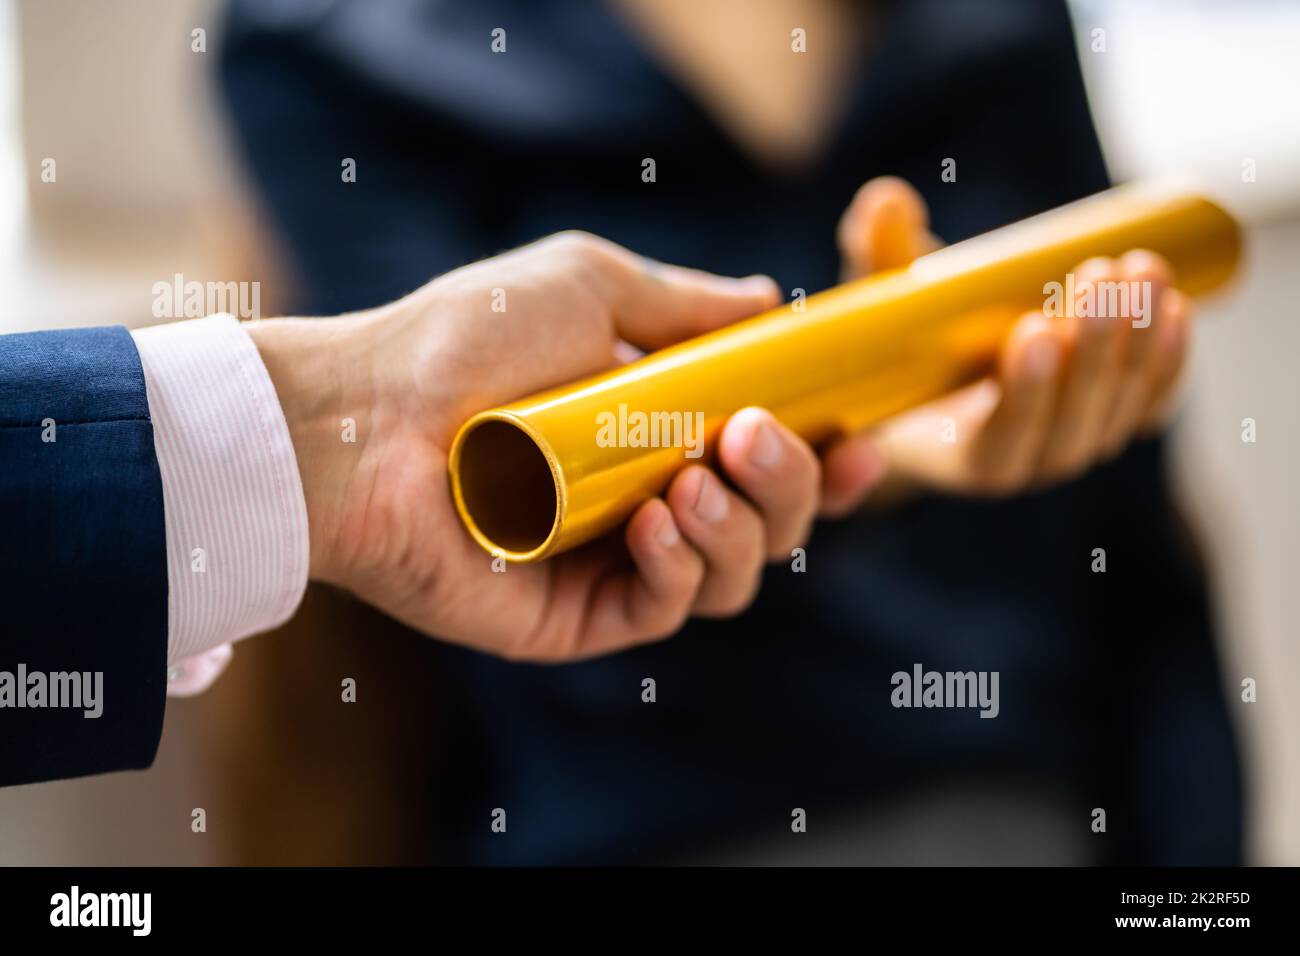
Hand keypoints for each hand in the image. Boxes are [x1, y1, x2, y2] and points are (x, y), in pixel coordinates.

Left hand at [247, 233, 869, 660]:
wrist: (364, 416)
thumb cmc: (468, 339)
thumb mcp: (591, 285)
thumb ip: (687, 304)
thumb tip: (769, 301)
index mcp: (657, 429)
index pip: (769, 459)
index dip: (829, 457)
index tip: (864, 437)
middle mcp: (645, 499)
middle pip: (770, 525)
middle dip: (793, 488)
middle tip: (758, 439)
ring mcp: (610, 562)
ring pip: (734, 577)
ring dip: (743, 530)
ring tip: (694, 480)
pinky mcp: (574, 618)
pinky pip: (666, 611)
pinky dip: (681, 569)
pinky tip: (653, 520)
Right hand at [826, 176, 1191, 500]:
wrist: (945, 382)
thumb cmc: (902, 352)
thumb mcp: (879, 309)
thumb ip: (876, 258)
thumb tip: (885, 199)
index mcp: (957, 456)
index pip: (1000, 443)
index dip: (1024, 394)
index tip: (1032, 329)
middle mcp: (1025, 463)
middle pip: (1074, 426)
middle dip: (1092, 352)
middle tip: (1095, 278)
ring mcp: (1074, 444)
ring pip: (1118, 410)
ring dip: (1136, 342)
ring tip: (1139, 269)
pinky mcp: (1111, 420)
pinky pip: (1150, 400)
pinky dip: (1167, 360)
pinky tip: (1175, 308)